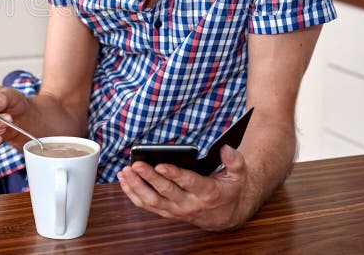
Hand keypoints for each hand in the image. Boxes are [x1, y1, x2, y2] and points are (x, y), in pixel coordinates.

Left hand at [117, 145, 258, 230]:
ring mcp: (177, 210)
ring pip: (153, 201)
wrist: (228, 215)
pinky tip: (124, 182)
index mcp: (208, 192)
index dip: (174, 174)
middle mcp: (190, 203)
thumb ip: (234, 160)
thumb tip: (225, 148)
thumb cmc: (231, 189)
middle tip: (136, 165)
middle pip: (166, 192)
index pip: (189, 182)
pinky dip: (134, 195)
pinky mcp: (168, 212)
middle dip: (149, 178)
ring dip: (137, 187)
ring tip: (125, 172)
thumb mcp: (239, 173)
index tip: (161, 165)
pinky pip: (148, 206)